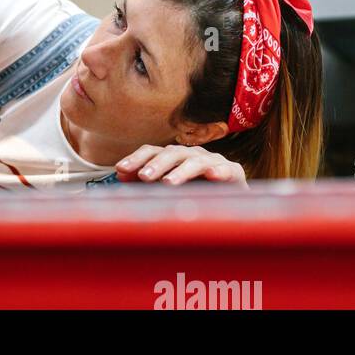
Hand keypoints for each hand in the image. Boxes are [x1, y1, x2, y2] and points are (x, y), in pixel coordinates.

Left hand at [115, 144, 246, 186]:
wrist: (233, 203)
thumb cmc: (196, 194)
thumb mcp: (168, 189)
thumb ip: (146, 182)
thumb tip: (120, 176)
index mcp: (174, 157)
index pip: (153, 152)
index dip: (136, 158)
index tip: (120, 169)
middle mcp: (192, 155)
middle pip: (172, 153)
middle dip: (156, 164)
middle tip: (143, 176)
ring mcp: (213, 161)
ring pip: (195, 161)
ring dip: (181, 171)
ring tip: (168, 182)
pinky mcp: (233, 172)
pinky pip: (226, 170)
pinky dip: (219, 171)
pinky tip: (212, 176)